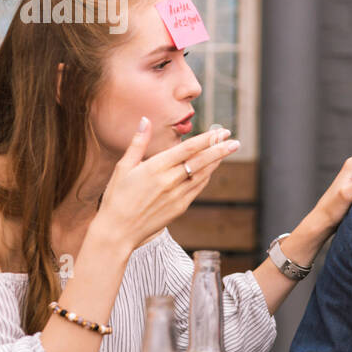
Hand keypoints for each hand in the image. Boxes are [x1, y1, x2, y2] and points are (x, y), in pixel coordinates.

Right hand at [95, 119, 238, 252]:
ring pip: (202, 175)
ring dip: (216, 162)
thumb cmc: (117, 197)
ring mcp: (177, 195)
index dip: (207, 139)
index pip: (188, 149)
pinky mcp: (180, 207)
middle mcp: (169, 180)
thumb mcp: (123, 167)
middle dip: (220, 150)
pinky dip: (206, 177)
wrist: (118, 230)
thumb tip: (145, 120)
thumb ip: (138, 143)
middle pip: (201, 161)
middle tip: (235, 141)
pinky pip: (197, 188)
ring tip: (227, 151)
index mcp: (155, 167)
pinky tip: (211, 169)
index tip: (221, 132)